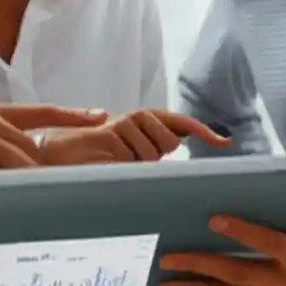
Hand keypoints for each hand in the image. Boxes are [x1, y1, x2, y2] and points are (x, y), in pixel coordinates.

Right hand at [38, 109, 229, 164]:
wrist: (60, 153)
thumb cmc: (98, 155)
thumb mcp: (131, 153)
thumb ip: (153, 148)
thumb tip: (178, 149)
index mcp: (145, 119)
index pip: (181, 123)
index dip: (204, 131)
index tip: (225, 141)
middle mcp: (138, 117)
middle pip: (169, 144)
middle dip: (155, 158)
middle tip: (129, 159)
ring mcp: (124, 124)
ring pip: (150, 156)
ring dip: (135, 166)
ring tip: (112, 160)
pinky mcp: (110, 133)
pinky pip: (130, 160)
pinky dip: (122, 168)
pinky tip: (105, 162)